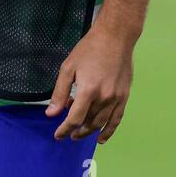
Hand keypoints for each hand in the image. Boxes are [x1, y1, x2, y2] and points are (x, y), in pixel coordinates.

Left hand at [45, 23, 134, 143]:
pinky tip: (101, 138)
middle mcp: (104, 97)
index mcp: (88, 90)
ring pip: (101, 123)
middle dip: (76, 131)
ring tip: (80, 132)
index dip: (64, 129)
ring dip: (89, 131)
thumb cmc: (89, 49)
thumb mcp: (68, 68)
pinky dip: (109, 131)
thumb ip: (60, 93)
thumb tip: (51, 113)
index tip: (58, 134)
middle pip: (88, 123)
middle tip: (68, 133)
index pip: (74, 118)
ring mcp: (116, 98)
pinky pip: (117, 119)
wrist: (115, 38)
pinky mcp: (124, 96)